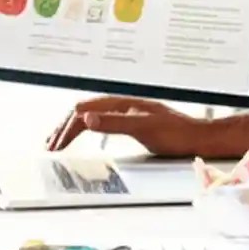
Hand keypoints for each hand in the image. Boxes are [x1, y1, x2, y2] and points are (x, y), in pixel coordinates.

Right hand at [45, 96, 207, 155]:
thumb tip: (85, 117)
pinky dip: (88, 127)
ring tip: (58, 139)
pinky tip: (87, 131)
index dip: (67, 129)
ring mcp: (129, 112)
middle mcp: (124, 105)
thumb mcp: (143, 128)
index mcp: (122, 103)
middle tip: (49, 145)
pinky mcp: (135, 121)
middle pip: (85, 111)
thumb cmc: (176, 134)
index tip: (56, 146)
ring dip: (73, 127)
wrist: (199, 138)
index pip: (85, 112)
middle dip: (64, 127)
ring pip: (93, 115)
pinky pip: (103, 120)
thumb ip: (114, 122)